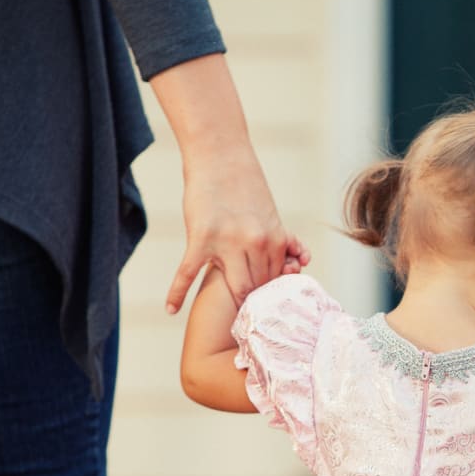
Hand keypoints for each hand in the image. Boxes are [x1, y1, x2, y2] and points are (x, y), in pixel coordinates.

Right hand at [166, 153, 310, 312]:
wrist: (221, 157)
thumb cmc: (247, 188)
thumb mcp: (272, 216)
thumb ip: (285, 242)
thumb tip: (303, 262)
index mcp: (276, 239)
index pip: (275, 282)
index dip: (269, 298)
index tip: (264, 310)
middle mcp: (256, 244)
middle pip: (256, 288)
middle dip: (253, 303)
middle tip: (245, 317)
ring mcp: (227, 243)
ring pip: (233, 286)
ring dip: (229, 301)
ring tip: (222, 316)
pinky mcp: (200, 238)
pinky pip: (187, 273)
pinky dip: (176, 292)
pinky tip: (170, 310)